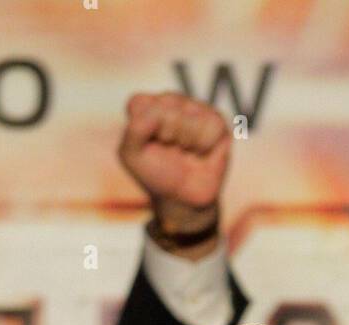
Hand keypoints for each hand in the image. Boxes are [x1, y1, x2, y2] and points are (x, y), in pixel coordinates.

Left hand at [118, 92, 229, 241]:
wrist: (183, 199)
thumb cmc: (157, 174)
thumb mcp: (131, 156)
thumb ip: (134, 130)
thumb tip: (157, 114)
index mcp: (146, 105)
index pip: (139, 104)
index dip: (142, 131)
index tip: (148, 146)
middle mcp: (170, 101)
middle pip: (167, 112)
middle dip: (168, 138)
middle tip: (171, 151)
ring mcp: (195, 108)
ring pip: (191, 119)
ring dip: (188, 143)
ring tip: (186, 152)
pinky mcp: (217, 121)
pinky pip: (212, 126)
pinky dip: (205, 146)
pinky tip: (201, 152)